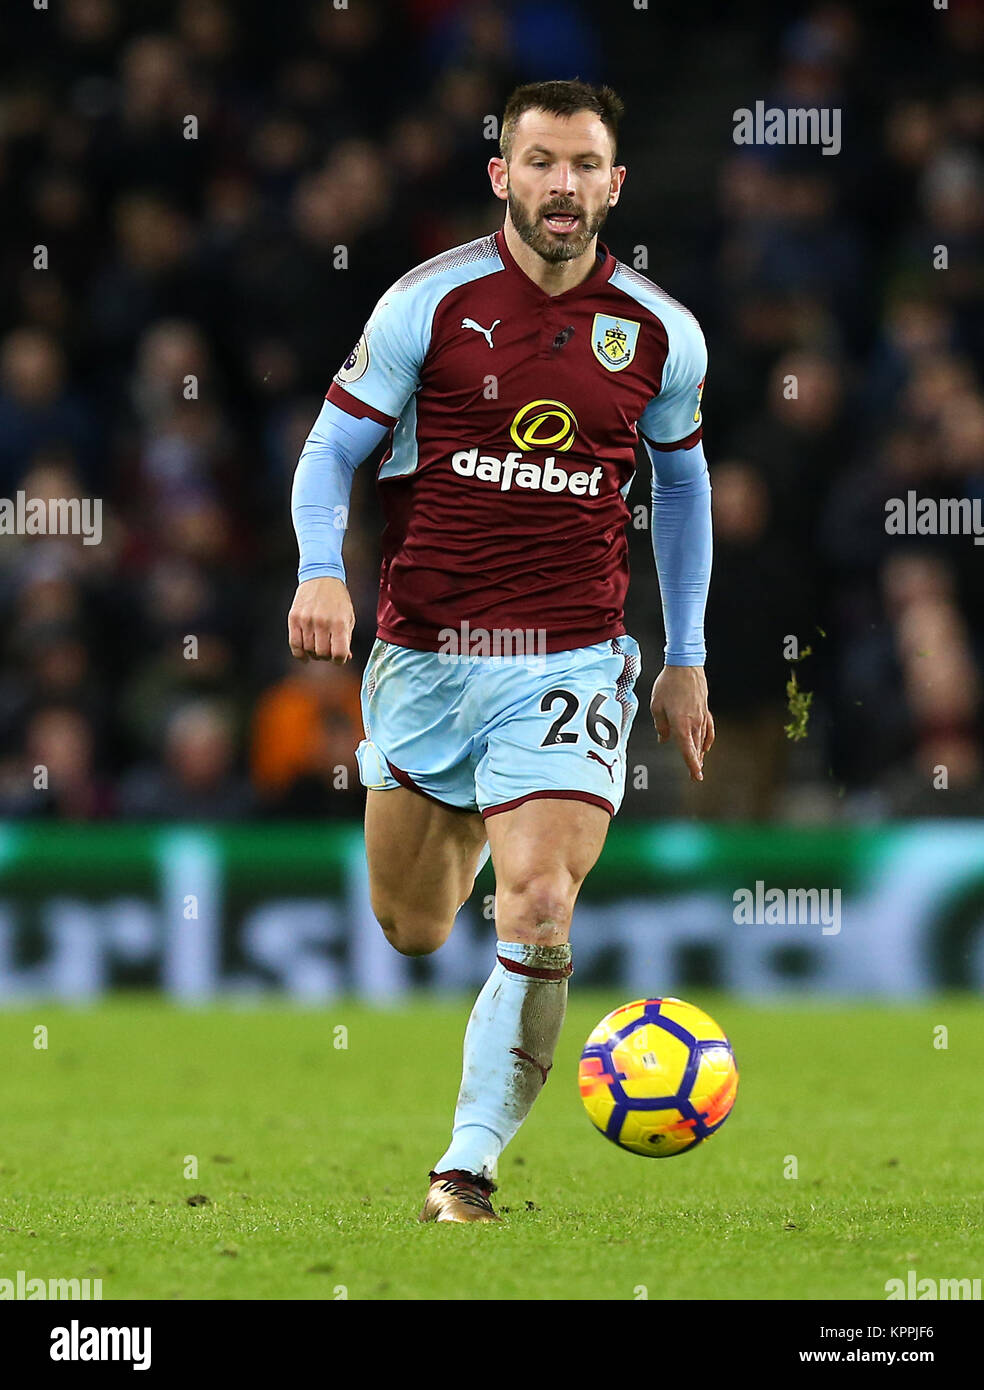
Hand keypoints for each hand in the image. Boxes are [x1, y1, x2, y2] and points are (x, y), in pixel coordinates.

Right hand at [287, 577, 354, 663]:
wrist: (321, 576)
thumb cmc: (338, 599)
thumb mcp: (348, 616)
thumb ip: (346, 638)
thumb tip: (345, 657)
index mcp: (339, 622)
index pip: (339, 653)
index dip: (340, 660)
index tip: (340, 658)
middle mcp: (322, 622)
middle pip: (322, 654)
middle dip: (327, 657)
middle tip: (328, 651)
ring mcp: (306, 620)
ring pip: (308, 650)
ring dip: (314, 654)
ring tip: (318, 647)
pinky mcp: (294, 618)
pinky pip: (294, 644)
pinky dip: (299, 654)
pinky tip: (304, 656)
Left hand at [650, 665, 713, 781]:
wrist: (685, 665)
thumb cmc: (668, 684)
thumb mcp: (656, 705)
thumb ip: (661, 725)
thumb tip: (663, 739)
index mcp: (681, 724)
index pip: (687, 750)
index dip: (692, 765)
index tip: (696, 777)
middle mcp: (694, 723)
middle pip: (696, 748)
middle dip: (695, 762)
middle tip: (695, 775)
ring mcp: (702, 716)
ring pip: (702, 740)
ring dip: (700, 753)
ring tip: (699, 763)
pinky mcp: (705, 710)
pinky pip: (709, 729)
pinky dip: (708, 739)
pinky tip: (706, 745)